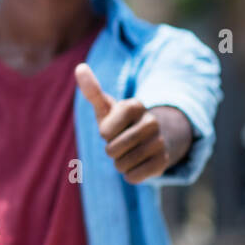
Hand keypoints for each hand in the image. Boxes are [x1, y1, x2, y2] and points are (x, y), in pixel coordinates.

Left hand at [75, 63, 192, 183]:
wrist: (145, 140)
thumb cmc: (118, 122)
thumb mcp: (105, 107)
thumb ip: (92, 90)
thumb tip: (80, 67)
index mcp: (136, 105)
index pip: (106, 129)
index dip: (104, 132)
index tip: (111, 128)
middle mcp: (152, 122)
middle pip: (113, 149)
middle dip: (110, 150)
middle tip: (118, 143)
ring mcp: (160, 142)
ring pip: (122, 164)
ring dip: (119, 163)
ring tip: (127, 153)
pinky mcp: (164, 162)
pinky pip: (134, 177)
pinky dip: (129, 174)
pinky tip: (136, 164)